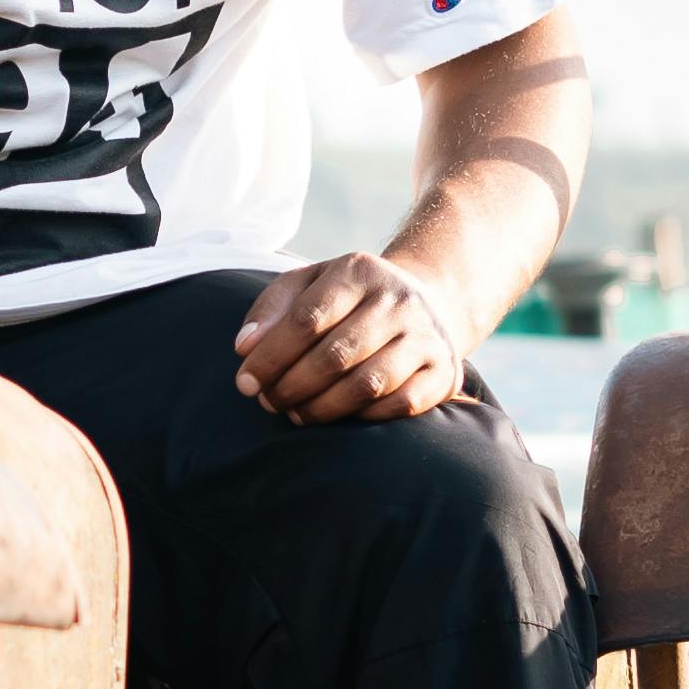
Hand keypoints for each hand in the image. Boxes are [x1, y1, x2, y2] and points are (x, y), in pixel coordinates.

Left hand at [235, 249, 468, 423]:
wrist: (426, 302)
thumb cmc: (348, 299)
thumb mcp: (307, 286)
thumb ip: (272, 310)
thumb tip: (246, 347)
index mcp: (359, 271)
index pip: (307, 318)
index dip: (270, 356)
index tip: (245, 382)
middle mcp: (398, 300)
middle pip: (335, 355)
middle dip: (291, 386)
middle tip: (268, 402)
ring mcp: (426, 336)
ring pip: (367, 384)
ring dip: (321, 408)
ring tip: (295, 414)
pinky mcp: (442, 371)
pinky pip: (399, 405)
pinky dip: (361, 418)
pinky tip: (336, 416)